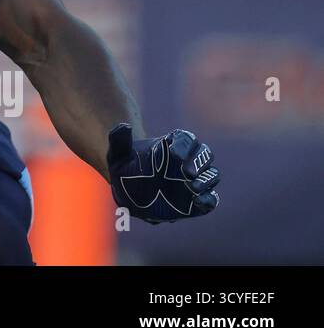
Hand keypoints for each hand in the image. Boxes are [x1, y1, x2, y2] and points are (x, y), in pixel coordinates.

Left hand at [106, 123, 220, 223]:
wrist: (128, 192)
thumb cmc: (125, 168)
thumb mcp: (116, 154)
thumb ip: (119, 139)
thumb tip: (125, 126)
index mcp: (171, 146)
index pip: (186, 138)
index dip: (183, 144)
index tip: (173, 152)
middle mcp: (187, 161)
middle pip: (204, 153)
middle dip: (199, 161)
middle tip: (186, 171)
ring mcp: (194, 181)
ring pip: (212, 174)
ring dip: (207, 179)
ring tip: (192, 186)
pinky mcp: (196, 202)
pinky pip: (211, 200)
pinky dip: (209, 200)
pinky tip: (198, 201)